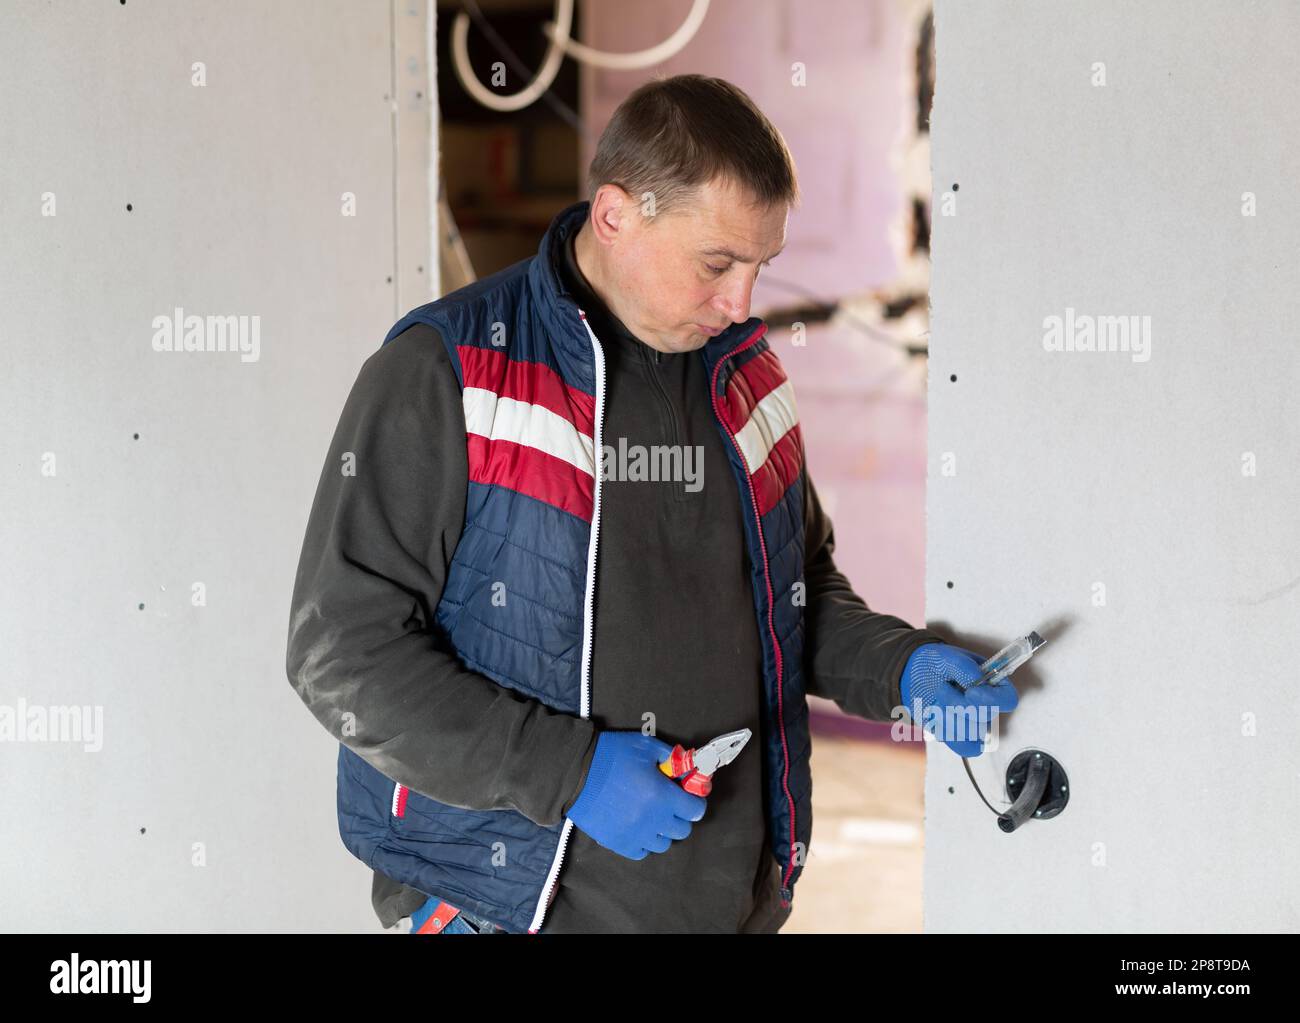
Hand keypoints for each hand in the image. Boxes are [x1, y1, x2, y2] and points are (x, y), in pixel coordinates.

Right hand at [565, 731, 706, 858]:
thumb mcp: (645, 746)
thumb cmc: (611, 755)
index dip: (695, 801)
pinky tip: (638, 826)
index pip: (696, 810)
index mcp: (662, 795)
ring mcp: (635, 835)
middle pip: (682, 830)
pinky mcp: (618, 843)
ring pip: (663, 844)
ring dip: (663, 830)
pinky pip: (642, 852)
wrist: (574, 773)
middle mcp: (653, 820)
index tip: (689, 795)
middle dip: (681, 815)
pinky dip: (644, 841)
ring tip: (652, 816)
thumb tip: (688, 766)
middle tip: (670, 804)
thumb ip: (671, 756)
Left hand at [900, 643, 1018, 756]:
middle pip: (986, 719)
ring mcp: (975, 724)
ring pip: (971, 733)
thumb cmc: (936, 664)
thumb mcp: (947, 657)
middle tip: (942, 687)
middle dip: (958, 704)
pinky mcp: (961, 738)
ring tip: (937, 700)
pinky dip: (946, 732)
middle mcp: (989, 707)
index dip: (992, 700)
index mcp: (994, 684)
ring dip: (948, 715)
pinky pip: (963, 746)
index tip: (970, 691)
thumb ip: (964, 666)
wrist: (914, 677)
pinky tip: (937, 718)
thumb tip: (976, 680)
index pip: (1008, 700)